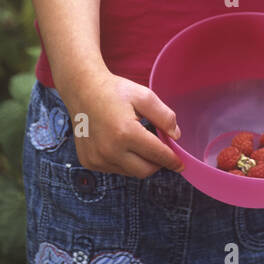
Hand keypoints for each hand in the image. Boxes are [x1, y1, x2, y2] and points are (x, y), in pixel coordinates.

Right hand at [57, 70, 184, 178]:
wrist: (83, 90)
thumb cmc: (115, 91)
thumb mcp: (144, 96)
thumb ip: (164, 116)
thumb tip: (176, 136)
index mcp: (126, 133)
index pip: (157, 155)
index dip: (172, 160)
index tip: (180, 165)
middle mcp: (110, 150)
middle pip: (145, 170)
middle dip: (157, 163)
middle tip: (161, 151)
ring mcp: (97, 158)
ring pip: (130, 172)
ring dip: (139, 162)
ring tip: (137, 142)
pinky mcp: (89, 162)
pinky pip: (115, 169)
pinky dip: (124, 162)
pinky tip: (121, 145)